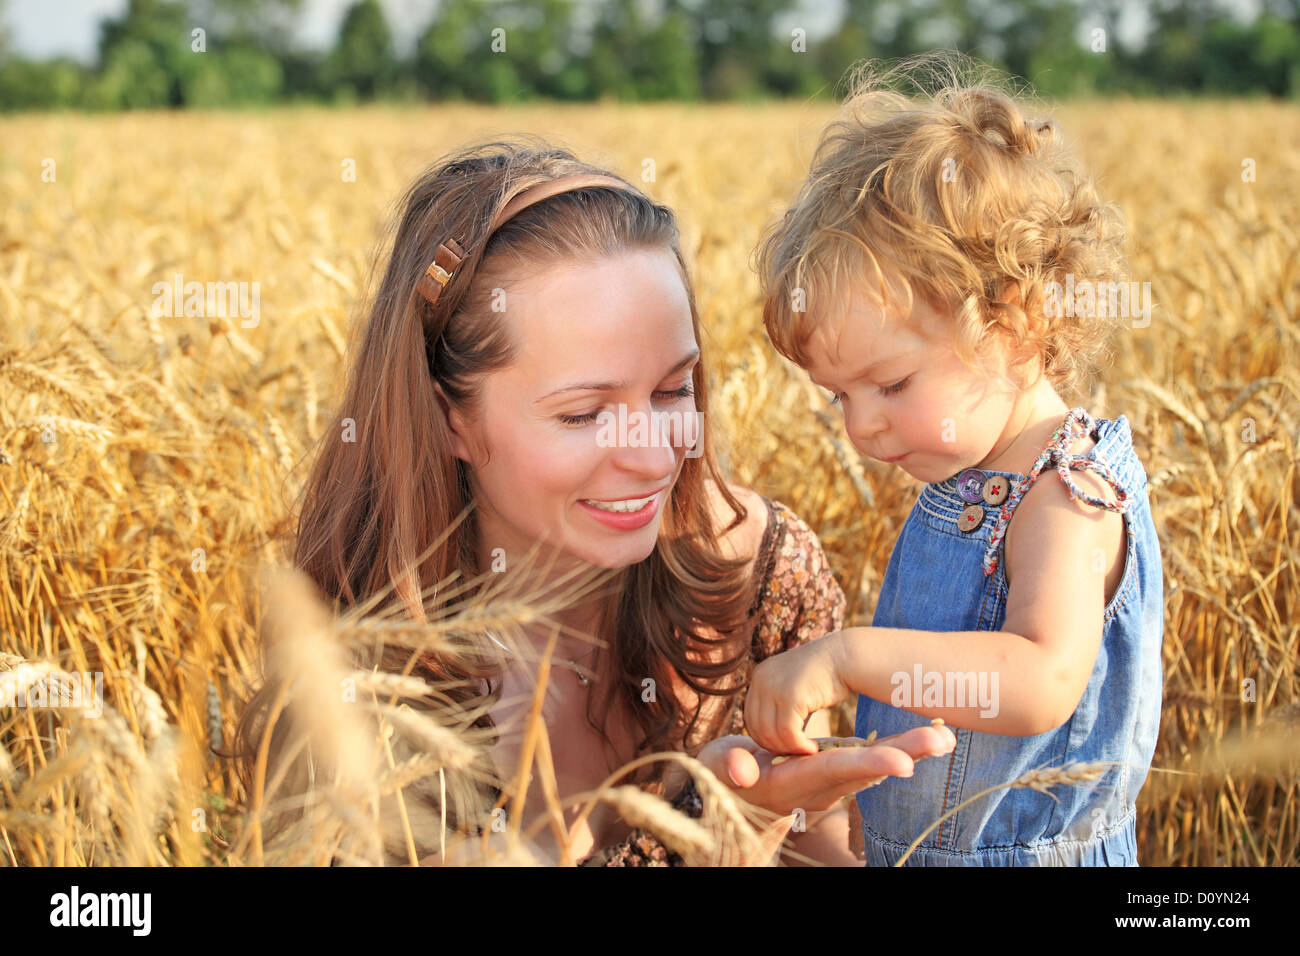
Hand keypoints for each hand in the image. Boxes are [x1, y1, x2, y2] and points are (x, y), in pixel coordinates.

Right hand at [680, 724, 955, 818]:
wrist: (736, 792)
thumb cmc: (724, 776)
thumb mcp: (721, 771)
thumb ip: (729, 767)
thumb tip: (741, 769)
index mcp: (795, 782)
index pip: (836, 771)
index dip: (867, 763)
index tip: (903, 762)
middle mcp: (821, 785)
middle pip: (868, 767)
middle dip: (905, 752)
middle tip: (942, 738)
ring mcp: (834, 777)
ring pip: (877, 762)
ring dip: (911, 748)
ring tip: (946, 734)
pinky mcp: (839, 768)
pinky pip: (874, 756)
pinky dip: (901, 746)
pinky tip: (931, 734)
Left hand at [744, 634, 851, 755]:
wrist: (846, 657)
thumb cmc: (828, 676)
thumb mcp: (794, 685)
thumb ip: (781, 703)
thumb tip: (774, 734)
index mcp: (760, 676)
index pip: (751, 717)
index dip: (766, 737)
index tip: (786, 746)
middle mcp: (761, 679)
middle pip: (756, 727)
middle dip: (775, 746)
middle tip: (796, 753)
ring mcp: (773, 687)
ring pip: (770, 733)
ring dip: (789, 749)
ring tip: (806, 751)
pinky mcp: (790, 696)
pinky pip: (787, 732)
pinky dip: (799, 746)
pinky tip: (812, 748)